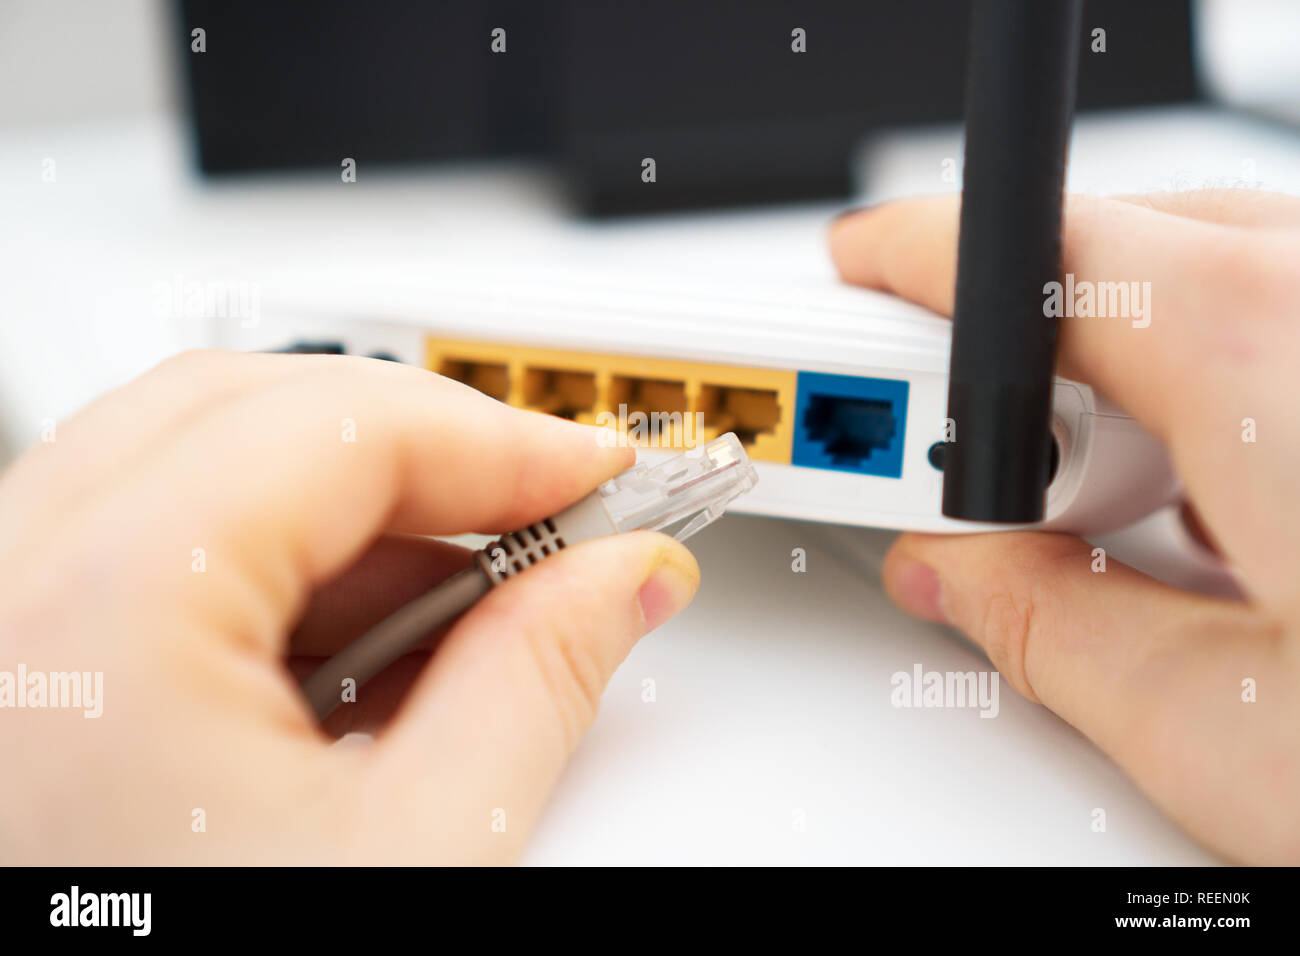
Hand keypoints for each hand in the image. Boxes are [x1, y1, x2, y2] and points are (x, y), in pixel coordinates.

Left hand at [0, 352, 698, 862]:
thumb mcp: (413, 864)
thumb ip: (539, 688)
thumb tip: (625, 582)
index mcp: (99, 612)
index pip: (348, 419)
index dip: (506, 438)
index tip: (599, 476)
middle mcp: (4, 592)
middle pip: (257, 408)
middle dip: (423, 454)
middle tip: (543, 517)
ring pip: (189, 466)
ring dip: (345, 516)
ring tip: (459, 612)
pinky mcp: (2, 671)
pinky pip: (139, 548)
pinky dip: (262, 573)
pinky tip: (345, 661)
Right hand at [831, 189, 1299, 863]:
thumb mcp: (1217, 730)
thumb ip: (1049, 628)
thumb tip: (955, 573)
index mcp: (1274, 359)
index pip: (1040, 246)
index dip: (914, 258)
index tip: (854, 274)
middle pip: (1135, 256)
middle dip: (1033, 345)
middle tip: (986, 467)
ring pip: (1233, 287)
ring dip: (1149, 376)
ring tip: (1134, 512)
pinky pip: (1297, 330)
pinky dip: (1241, 389)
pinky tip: (1243, 505)